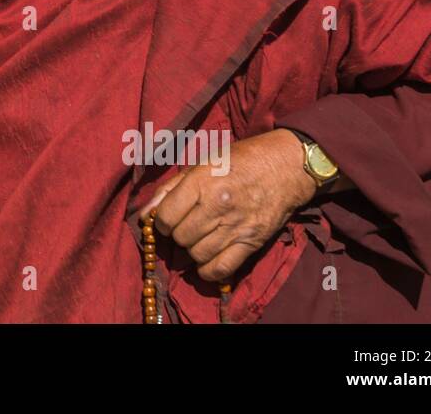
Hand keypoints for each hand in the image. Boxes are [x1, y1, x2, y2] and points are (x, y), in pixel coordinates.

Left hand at [141, 129, 315, 282]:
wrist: (286, 166)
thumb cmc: (239, 161)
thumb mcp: (202, 164)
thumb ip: (170, 189)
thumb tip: (145, 215)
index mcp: (202, 182)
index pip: (167, 217)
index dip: (161, 222)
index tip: (167, 219)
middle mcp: (217, 206)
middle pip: (181, 237)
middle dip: (177, 235)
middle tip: (185, 227)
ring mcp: (236, 226)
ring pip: (197, 254)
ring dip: (192, 250)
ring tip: (198, 239)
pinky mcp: (252, 242)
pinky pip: (221, 269)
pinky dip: (208, 270)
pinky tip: (206, 260)